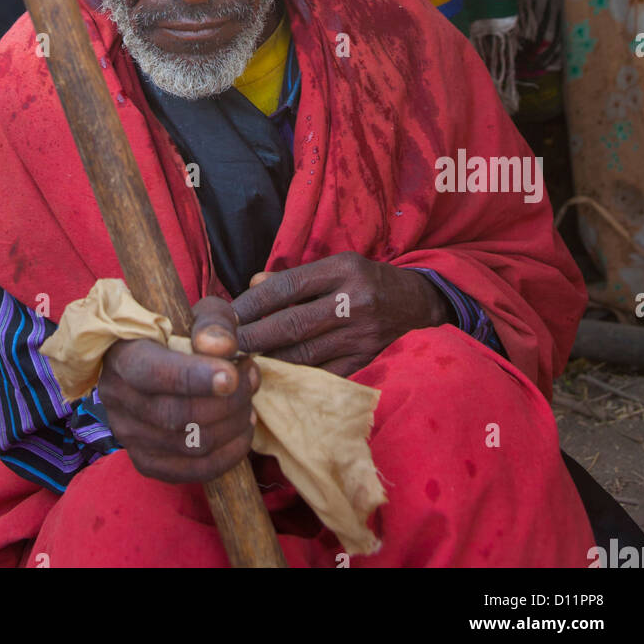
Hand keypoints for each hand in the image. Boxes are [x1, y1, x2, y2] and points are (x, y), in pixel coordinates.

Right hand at [97, 296, 258, 483]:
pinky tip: (242, 429)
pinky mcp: (147, 462)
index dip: (195, 378)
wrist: (157, 360)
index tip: (233, 375)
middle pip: (177, 415)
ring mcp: (129, 436)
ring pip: (191, 444)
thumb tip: (222, 348)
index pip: (155, 374)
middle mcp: (118, 399)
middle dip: (228, 400)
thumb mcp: (197, 315)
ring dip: (233, 424)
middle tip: (251, 377)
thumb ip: (212, 323)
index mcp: (123, 356)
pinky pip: (195, 471)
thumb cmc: (179, 333)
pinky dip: (229, 454)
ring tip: (249, 400)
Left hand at [232, 254, 450, 376]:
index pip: (288, 286)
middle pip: (293, 323)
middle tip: (227, 345)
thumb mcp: (335, 265)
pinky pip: (325, 374)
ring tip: (244, 361)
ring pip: (306, 353)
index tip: (229, 315)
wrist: (415, 302)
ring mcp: (361, 335)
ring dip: (270, 359)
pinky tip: (275, 378)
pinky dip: (298, 377)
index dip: (254, 302)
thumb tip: (254, 284)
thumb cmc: (366, 279)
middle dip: (255, 336)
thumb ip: (295, 277)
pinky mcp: (366, 360)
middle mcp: (354, 301)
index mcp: (343, 270)